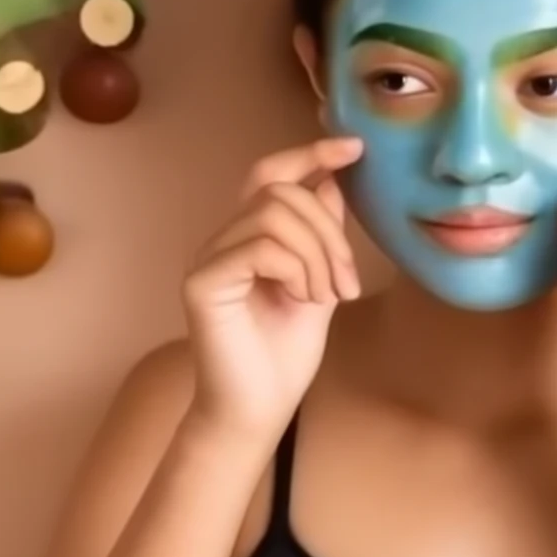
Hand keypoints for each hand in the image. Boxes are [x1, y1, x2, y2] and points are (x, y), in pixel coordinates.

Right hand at [181, 136, 362, 444]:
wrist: (260, 409)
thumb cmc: (287, 351)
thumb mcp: (321, 279)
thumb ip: (322, 232)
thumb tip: (332, 179)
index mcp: (250, 235)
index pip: (272, 173)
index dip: (311, 152)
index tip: (354, 147)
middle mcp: (223, 238)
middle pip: (283, 190)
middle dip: (329, 230)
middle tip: (348, 282)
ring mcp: (208, 258)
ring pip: (274, 214)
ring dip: (317, 253)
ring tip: (325, 296)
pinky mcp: (202, 282)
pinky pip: (260, 247)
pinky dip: (295, 268)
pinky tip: (304, 299)